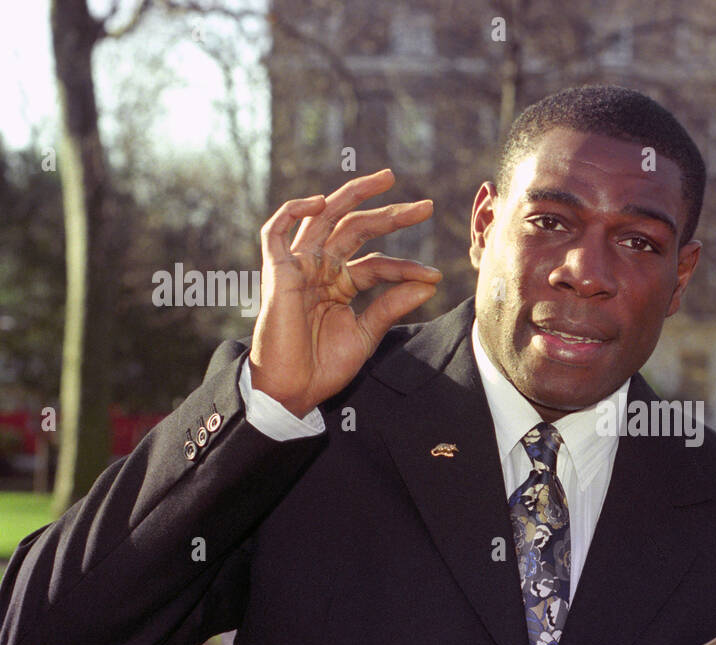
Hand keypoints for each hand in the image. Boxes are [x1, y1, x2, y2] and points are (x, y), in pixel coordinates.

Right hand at [250, 168, 440, 416]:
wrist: (292, 390)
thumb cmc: (323, 367)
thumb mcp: (367, 333)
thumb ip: (393, 305)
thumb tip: (430, 282)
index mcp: (340, 284)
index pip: (378, 263)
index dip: (407, 267)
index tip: (435, 275)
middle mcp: (320, 269)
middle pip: (355, 229)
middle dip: (390, 214)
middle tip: (426, 206)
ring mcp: (298, 267)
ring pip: (324, 217)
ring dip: (354, 196)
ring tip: (387, 180)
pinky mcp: (276, 271)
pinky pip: (276, 230)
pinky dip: (294, 210)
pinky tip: (321, 201)